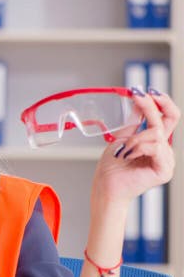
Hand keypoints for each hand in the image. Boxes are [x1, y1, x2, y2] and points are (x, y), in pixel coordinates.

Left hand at [92, 89, 178, 206]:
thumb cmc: (112, 166)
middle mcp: (165, 148)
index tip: (144, 90)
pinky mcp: (165, 169)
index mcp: (156, 140)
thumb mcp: (122, 136)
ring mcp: (167, 159)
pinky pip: (154, 147)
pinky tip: (127, 155)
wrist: (106, 186)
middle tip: (139, 95)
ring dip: (135, 138)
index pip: (167, 116)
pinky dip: (138, 148)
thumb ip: (135, 121)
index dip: (160, 101)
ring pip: (156, 133)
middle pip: (169, 118)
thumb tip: (140, 99)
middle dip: (152, 105)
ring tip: (123, 150)